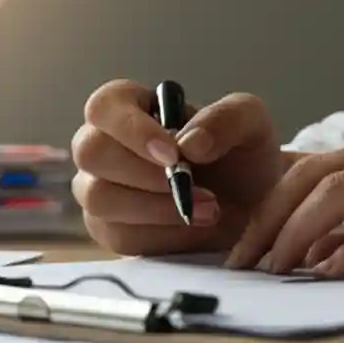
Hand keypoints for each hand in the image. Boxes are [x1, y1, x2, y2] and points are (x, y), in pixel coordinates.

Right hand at [71, 79, 284, 253]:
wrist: (253, 208)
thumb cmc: (242, 157)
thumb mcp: (251, 124)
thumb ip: (226, 119)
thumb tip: (189, 143)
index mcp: (131, 106)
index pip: (104, 107)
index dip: (131, 129)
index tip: (172, 153)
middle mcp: (105, 145)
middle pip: (90, 152)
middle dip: (143, 174)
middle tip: (191, 187)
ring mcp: (100, 188)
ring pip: (99, 198)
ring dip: (155, 208)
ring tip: (207, 210)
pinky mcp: (110, 230)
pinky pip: (117, 236)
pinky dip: (160, 235)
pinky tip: (193, 228)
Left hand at [225, 131, 343, 284]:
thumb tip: (327, 255)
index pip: (320, 166)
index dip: (275, 204)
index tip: (250, 246)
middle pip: (317, 173)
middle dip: (270, 218)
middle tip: (245, 261)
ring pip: (343, 192)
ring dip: (298, 233)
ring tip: (275, 270)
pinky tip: (328, 274)